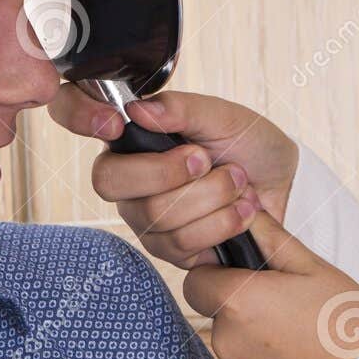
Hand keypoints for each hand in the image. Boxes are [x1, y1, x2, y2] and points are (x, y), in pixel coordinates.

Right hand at [48, 86, 298, 268]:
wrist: (285, 187)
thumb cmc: (249, 146)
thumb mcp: (224, 116)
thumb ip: (182, 109)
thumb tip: (139, 108)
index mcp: (131, 134)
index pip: (73, 114)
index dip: (79, 116)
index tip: (116, 122)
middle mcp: (128, 177)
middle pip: (109, 182)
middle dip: (169, 172)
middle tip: (208, 159)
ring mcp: (144, 216)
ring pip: (154, 215)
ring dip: (211, 196)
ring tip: (239, 183)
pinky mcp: (170, 250)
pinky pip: (181, 243)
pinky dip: (222, 223)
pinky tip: (242, 211)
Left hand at [184, 207, 358, 358]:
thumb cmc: (354, 327)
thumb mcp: (318, 270)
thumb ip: (273, 240)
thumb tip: (247, 213)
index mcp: (239, 302)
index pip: (197, 281)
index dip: (221, 276)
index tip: (253, 280)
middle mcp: (227, 343)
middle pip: (222, 318)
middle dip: (249, 312)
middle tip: (298, 314)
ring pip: (238, 353)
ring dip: (261, 347)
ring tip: (308, 347)